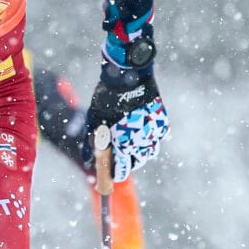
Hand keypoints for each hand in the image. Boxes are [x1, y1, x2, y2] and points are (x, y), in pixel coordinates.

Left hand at [83, 55, 166, 176]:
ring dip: (142, 150)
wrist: (128, 75)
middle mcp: (141, 140)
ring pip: (150, 151)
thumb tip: (87, 161)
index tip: (113, 173)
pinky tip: (143, 128)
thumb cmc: (106, 98)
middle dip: (129, 161)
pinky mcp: (162, 120)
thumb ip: (91, 143)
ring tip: (132, 141)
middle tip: (121, 154)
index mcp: (123, 143)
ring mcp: (154, 130)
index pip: (122, 169)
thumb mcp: (94, 120)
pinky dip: (152, 136)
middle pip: (138, 162)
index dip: (116, 173)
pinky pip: (159, 136)